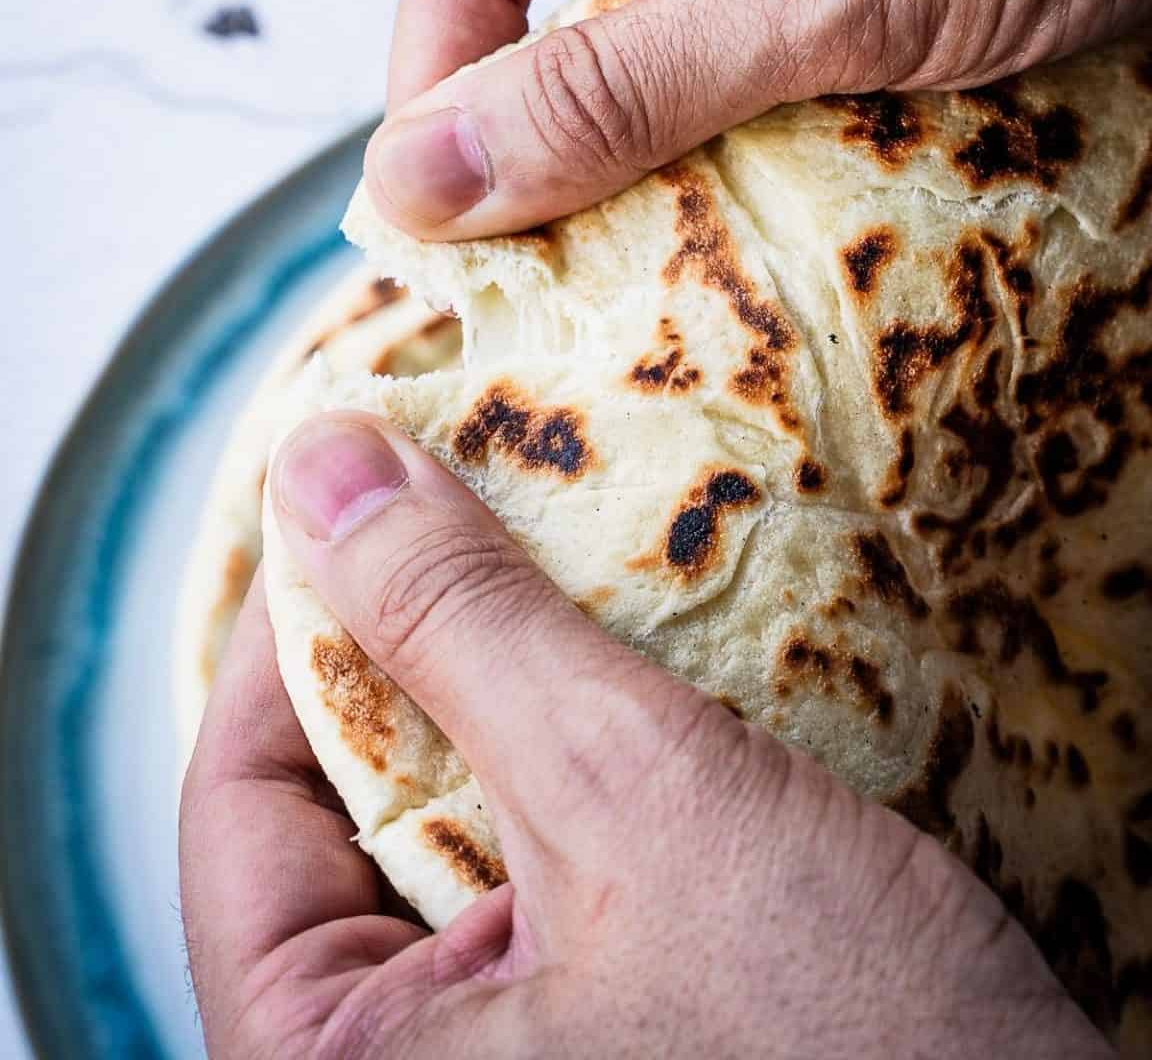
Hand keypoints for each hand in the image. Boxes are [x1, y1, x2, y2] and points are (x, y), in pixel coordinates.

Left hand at [180, 413, 1107, 1057]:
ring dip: (503, 696)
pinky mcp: (594, 1038)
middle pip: (336, 810)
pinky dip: (571, 763)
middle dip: (410, 651)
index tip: (358, 489)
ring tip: (557, 574)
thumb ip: (460, 629)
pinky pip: (534, 872)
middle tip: (472, 508)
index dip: (291, 620)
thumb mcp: (634, 802)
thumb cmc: (850, 1051)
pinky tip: (631, 679)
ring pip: (444, 831)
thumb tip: (320, 465)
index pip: (234, 800)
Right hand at [365, 0, 1151, 239]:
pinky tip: (777, 228)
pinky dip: (767, 155)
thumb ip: (625, 80)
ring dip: (674, 163)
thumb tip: (429, 172)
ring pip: (675, 58)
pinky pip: (772, 74)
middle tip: (555, 286)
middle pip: (569, 12)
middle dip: (561, 147)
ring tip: (669, 274)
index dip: (433, 88)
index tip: (433, 227)